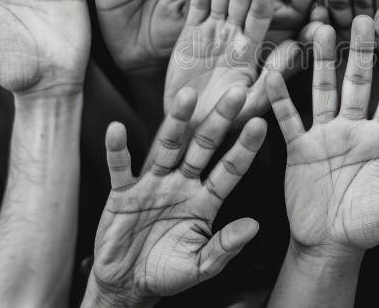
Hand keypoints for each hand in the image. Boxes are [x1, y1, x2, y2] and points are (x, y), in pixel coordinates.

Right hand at [86, 87, 264, 305]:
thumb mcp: (200, 265)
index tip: (261, 124)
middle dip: (219, 120)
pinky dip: (118, 149)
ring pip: (166, 147)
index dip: (245, 148)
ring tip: (186, 97)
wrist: (127, 286)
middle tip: (235, 93)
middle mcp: (181, 185)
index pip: (229, 169)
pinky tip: (117, 130)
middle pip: (203, 146)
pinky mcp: (122, 193)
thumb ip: (225, 247)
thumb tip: (254, 226)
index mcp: (204, 201)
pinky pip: (121, 167)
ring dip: (176, 122)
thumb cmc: (167, 273)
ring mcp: (152, 185)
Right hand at [164, 0, 299, 125]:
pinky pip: (196, 6)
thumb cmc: (222, 122)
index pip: (264, 10)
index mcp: (252, 48)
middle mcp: (234, 35)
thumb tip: (300, 47)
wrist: (186, 130)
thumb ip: (275, 75)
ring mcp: (211, 32)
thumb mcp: (252, 102)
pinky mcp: (187, 35)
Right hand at [266, 17, 378, 254]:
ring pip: (323, 90)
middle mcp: (353, 129)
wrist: (331, 245)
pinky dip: (279, 99)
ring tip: (322, 30)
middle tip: (363, 18)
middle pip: (358, 82)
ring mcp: (324, 136)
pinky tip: (272, 74)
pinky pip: (288, 119)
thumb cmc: (370, 226)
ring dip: (323, 62)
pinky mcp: (299, 149)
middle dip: (361, 51)